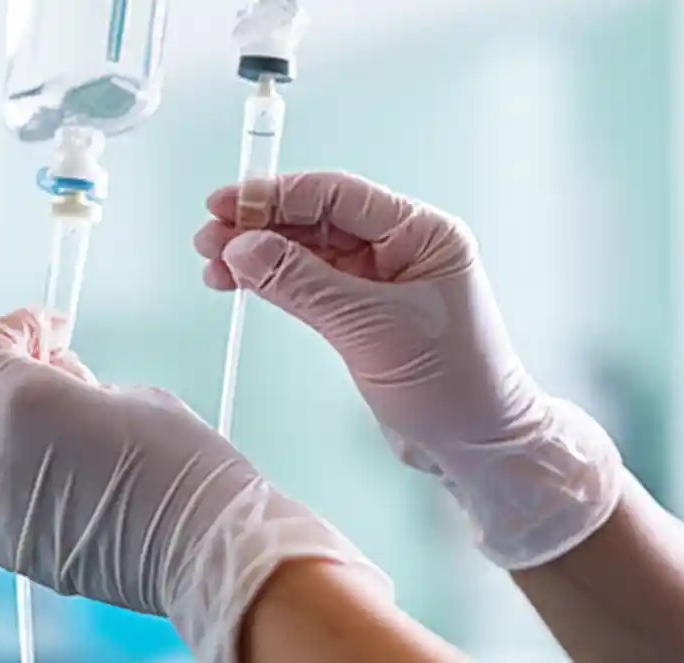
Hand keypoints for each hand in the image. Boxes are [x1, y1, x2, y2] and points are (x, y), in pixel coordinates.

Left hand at [0, 309, 388, 662]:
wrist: (205, 543)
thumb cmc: (185, 460)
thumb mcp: (135, 397)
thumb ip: (79, 386)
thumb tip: (57, 381)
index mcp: (23, 398)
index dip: (18, 327)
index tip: (54, 329)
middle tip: (10, 381)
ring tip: (31, 442)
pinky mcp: (17, 553)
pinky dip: (0, 500)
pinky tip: (42, 490)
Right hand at [194, 172, 622, 568]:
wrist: (476, 447)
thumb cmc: (452, 387)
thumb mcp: (371, 329)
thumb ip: (303, 284)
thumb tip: (242, 248)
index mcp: (421, 233)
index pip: (337, 195)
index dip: (276, 196)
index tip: (227, 205)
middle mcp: (401, 248)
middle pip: (316, 219)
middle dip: (259, 226)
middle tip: (207, 239)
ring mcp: (380, 281)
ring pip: (306, 252)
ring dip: (259, 255)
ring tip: (211, 264)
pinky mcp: (362, 313)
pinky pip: (308, 284)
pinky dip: (272, 282)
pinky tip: (239, 282)